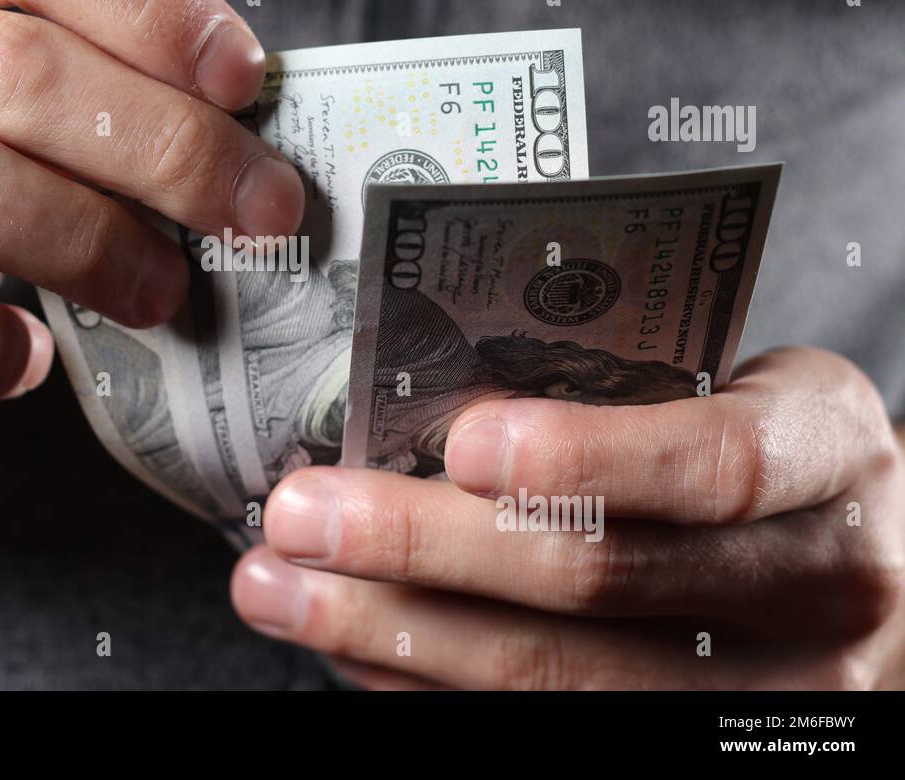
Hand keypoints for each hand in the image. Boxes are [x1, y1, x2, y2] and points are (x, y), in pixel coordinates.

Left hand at [231, 347, 904, 688]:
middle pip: (607, 581)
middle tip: (299, 515)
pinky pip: (548, 727)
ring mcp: (768, 693)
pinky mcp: (696, 741)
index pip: (718, 463)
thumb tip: (418, 417)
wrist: (856, 556)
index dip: (589, 458)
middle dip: (427, 546)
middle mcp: (820, 589)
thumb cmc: (763, 445)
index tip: (460, 441)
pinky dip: (429, 684)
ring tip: (279, 587)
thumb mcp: (729, 386)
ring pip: (559, 680)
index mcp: (829, 458)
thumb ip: (618, 396)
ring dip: (395, 631)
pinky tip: (351, 646)